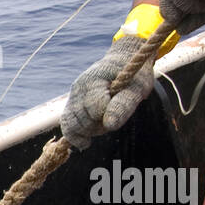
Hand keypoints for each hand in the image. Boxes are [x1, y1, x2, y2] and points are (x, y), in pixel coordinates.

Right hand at [60, 36, 154, 150]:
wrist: (123, 62)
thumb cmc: (134, 76)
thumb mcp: (137, 89)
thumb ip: (124, 106)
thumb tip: (109, 126)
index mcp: (94, 81)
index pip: (96, 110)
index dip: (110, 114)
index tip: (122, 105)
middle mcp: (78, 88)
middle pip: (83, 121)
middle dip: (99, 126)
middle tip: (115, 116)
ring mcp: (72, 96)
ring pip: (72, 125)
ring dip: (89, 131)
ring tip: (103, 123)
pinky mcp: (71, 104)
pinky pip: (67, 124)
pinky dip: (76, 135)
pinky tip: (86, 142)